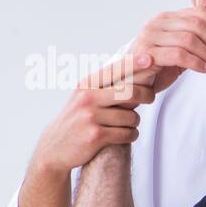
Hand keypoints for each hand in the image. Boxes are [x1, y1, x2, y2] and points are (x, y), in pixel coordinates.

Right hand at [32, 54, 155, 175]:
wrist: (54, 148)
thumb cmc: (78, 119)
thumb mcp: (85, 97)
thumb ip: (106, 86)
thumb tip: (135, 73)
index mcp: (86, 85)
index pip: (115, 70)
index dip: (135, 64)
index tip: (151, 58)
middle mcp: (87, 98)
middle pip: (130, 92)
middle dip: (147, 95)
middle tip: (151, 98)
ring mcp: (90, 116)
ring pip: (132, 117)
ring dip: (135, 122)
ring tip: (127, 124)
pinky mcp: (95, 135)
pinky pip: (127, 134)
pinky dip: (131, 135)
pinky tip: (124, 135)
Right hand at [124, 6, 205, 93]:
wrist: (132, 84)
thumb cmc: (156, 68)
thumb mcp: (180, 51)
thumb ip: (196, 43)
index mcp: (166, 18)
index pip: (196, 12)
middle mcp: (157, 23)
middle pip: (195, 25)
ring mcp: (149, 36)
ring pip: (188, 39)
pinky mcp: (146, 53)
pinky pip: (178, 54)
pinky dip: (195, 62)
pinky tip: (205, 70)